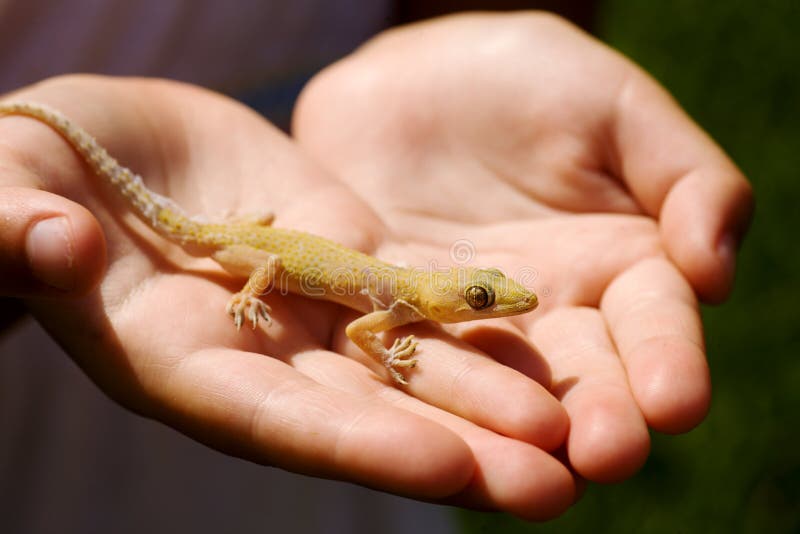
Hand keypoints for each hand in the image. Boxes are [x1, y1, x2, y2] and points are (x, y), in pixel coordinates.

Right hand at [1, 75, 573, 519]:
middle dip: (453, 447)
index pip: (271, 420)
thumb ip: (10, 226)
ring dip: (484, 394)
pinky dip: (469, 314)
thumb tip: (51, 247)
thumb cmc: (28, 167)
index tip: (446, 470)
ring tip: (572, 428)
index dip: (355, 448)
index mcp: (173, 359)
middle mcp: (255, 352)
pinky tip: (535, 332)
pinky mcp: (342, 254)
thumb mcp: (3, 186)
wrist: (99, 139)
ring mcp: (306, 306)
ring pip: (403, 359)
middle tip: (551, 484)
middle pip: (362, 413)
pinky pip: (410, 291)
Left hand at [294, 11, 752, 490]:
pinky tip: (435, 431)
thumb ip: (683, 178)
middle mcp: (552, 310)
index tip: (674, 400)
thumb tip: (714, 270)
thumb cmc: (528, 79)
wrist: (414, 74)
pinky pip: (414, 354)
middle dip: (598, 418)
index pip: (654, 321)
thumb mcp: (613, 107)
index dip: (667, 359)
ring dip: (515, 432)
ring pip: (499, 386)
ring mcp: (472, 323)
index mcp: (620, 263)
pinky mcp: (400, 316)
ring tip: (534, 476)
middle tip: (603, 454)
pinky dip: (426, 393)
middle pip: (583, 375)